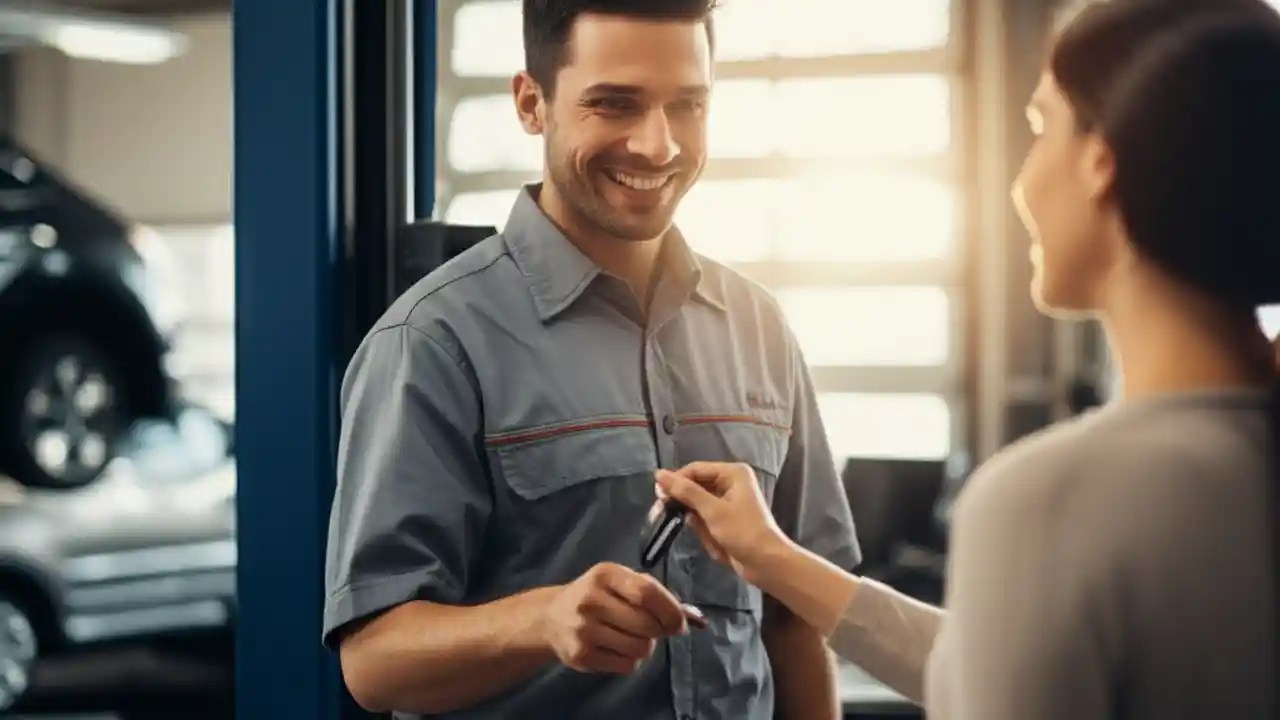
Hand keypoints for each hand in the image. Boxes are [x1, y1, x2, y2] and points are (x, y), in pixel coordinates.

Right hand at [542, 562, 686, 674]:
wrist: (552, 618)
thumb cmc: (597, 595)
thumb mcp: (620, 582)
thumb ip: (656, 594)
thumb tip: (696, 618)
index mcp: (606, 575)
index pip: (648, 593)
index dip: (671, 611)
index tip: (680, 623)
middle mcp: (592, 601)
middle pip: (647, 625)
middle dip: (659, 631)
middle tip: (653, 629)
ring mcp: (584, 630)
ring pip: (640, 648)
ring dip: (645, 646)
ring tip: (632, 637)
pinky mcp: (581, 656)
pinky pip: (627, 666)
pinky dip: (631, 661)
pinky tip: (618, 648)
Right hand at [654, 462, 790, 585]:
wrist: (767, 564)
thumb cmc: (743, 533)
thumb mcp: (712, 511)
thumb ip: (685, 492)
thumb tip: (659, 475)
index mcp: (732, 473)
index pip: (694, 469)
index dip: (676, 481)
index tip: (659, 498)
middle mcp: (731, 482)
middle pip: (695, 486)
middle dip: (686, 505)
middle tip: (670, 518)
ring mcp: (729, 501)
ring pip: (697, 506)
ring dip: (698, 523)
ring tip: (710, 535)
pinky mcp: (726, 518)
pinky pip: (705, 519)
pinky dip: (705, 531)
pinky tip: (716, 542)